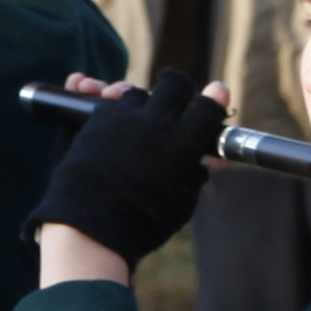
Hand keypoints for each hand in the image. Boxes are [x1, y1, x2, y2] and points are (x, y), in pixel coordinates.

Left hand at [36, 74, 223, 268]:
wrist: (92, 227)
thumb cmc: (143, 222)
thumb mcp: (181, 200)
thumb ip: (197, 174)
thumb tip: (214, 161)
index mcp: (184, 141)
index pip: (208, 105)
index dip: (215, 98)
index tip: (217, 94)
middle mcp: (157, 121)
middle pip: (174, 82)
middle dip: (177, 89)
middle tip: (176, 103)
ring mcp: (125, 117)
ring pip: (137, 92)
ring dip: (141, 103)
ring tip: (139, 122)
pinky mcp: (96, 120)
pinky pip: (107, 101)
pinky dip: (111, 106)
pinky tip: (113, 117)